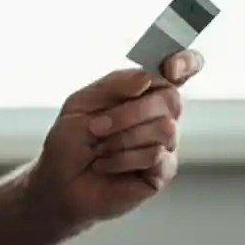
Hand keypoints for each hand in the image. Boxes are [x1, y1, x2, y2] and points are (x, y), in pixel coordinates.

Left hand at [29, 50, 203, 229]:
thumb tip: (147, 77)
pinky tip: (106, 165)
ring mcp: (164, 144)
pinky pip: (156, 156)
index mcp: (144, 91)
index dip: (186, 61)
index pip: (182, 68)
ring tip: (99, 149)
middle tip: (96, 127)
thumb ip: (114, 85)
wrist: (59, 182)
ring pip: (165, 128)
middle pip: (171, 98)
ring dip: (122, 138)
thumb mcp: (82, 103)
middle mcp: (160, 115)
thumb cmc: (70, 142)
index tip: (171, 68)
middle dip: (129, 112)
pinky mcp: (162, 172)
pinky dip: (123, 159)